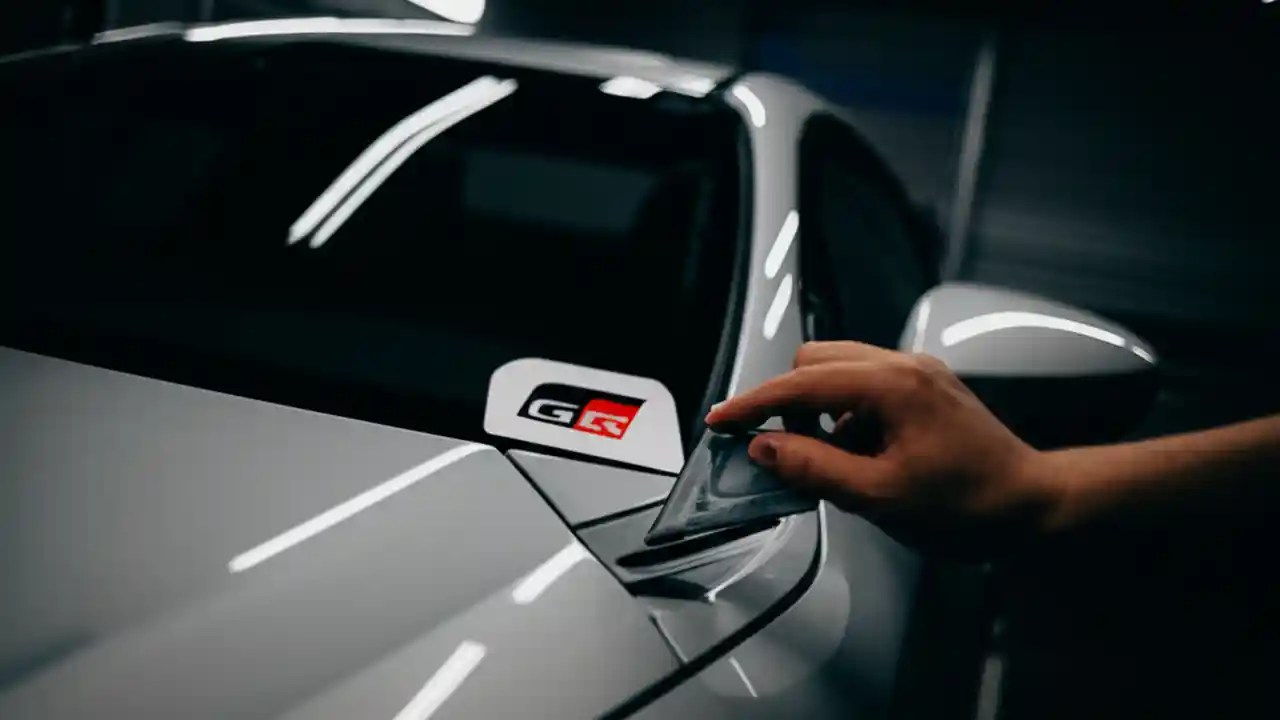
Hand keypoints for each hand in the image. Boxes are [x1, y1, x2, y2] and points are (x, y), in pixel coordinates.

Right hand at [705, 341, 1054, 557]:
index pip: (801, 384)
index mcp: (892, 385)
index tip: (720, 420)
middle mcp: (904, 366)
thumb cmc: (970, 504)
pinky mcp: (925, 389)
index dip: (753, 404)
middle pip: (815, 362)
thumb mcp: (880, 497)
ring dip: (819, 410)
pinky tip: (861, 456)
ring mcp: (917, 374)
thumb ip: (814, 467)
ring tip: (831, 460)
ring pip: (839, 371)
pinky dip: (847, 415)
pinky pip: (865, 387)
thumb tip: (765, 448)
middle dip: (788, 402)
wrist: (1033, 504)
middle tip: (781, 449)